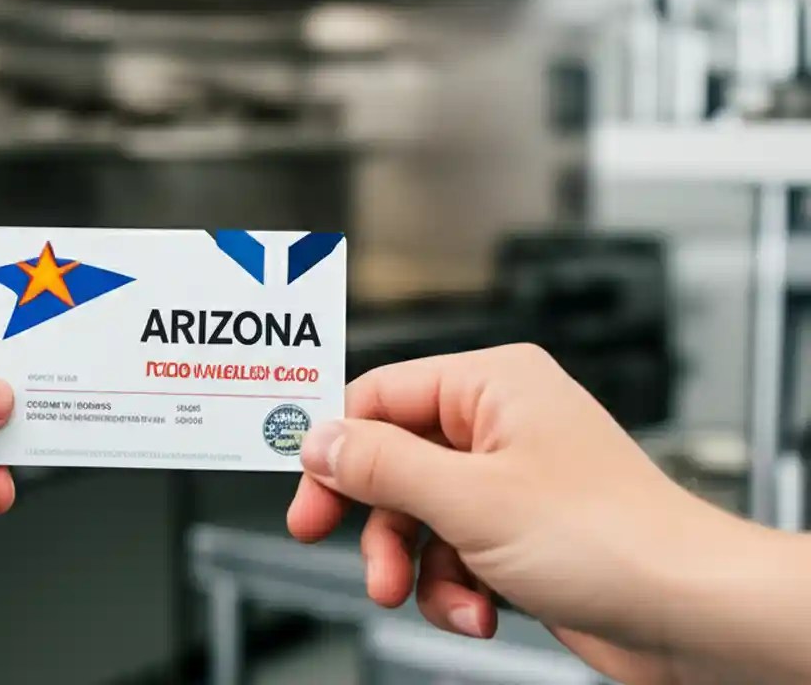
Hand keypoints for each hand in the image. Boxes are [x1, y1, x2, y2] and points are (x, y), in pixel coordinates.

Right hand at [288, 345, 803, 684]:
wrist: (689, 613)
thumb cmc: (614, 538)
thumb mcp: (468, 498)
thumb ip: (380, 465)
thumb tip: (319, 439)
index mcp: (492, 384)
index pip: (379, 396)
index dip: (336, 448)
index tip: (308, 495)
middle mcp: (499, 424)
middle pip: (392, 463)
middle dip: (380, 525)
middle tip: (358, 560)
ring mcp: (508, 480)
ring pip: (418, 516)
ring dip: (418, 567)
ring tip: (438, 597)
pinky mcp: (517, 531)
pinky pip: (451, 550)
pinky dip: (454, 587)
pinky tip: (477, 610)